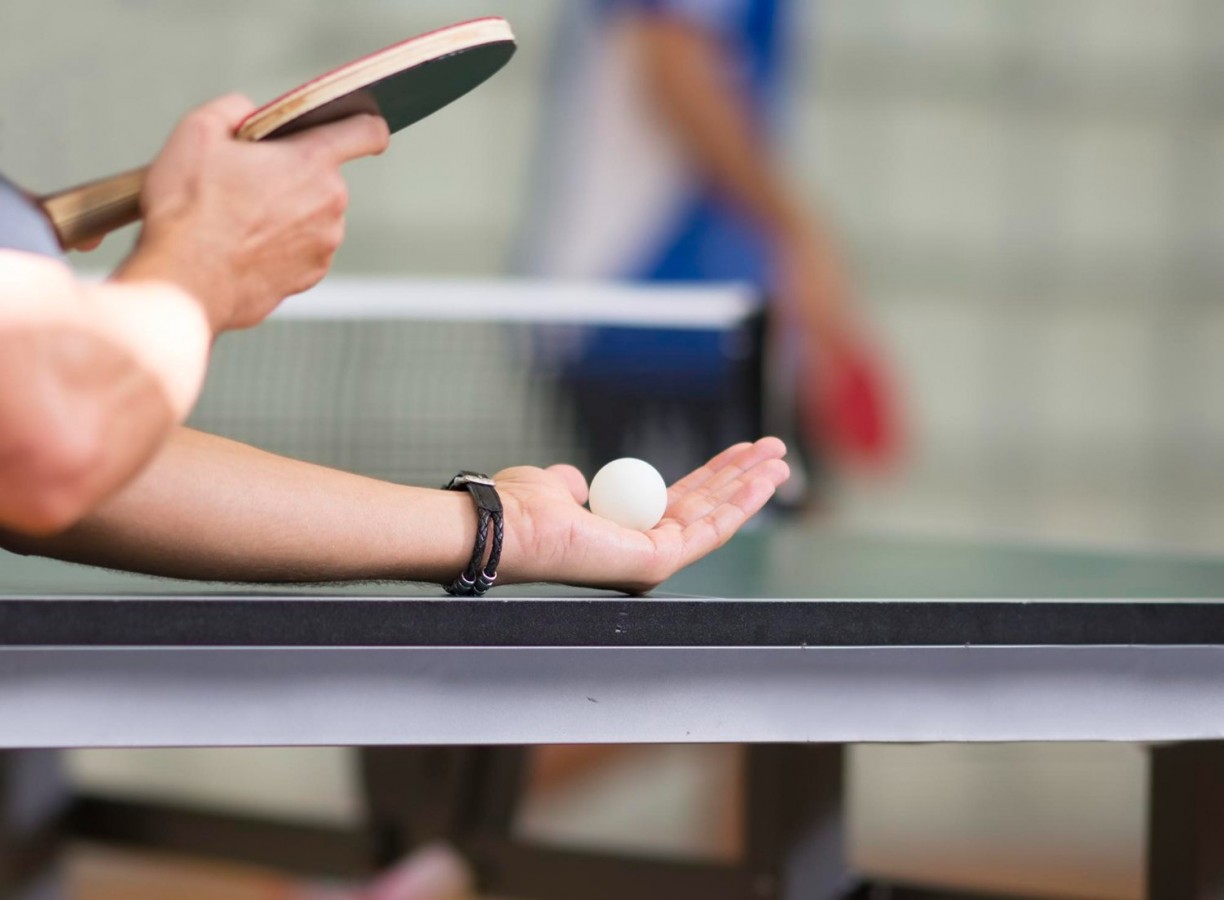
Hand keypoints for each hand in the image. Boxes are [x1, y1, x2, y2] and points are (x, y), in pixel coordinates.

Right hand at [115, 94, 389, 332]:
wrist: (182, 281)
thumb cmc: (189, 208)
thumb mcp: (199, 131)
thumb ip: (234, 109)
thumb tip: (249, 114)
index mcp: (313, 162)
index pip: (365, 132)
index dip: (364, 123)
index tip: (358, 124)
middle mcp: (330, 205)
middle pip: (324, 175)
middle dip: (292, 171)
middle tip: (248, 179)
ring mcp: (324, 245)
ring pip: (313, 214)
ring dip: (287, 210)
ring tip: (239, 217)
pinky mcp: (310, 277)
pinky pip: (302, 249)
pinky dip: (280, 245)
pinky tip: (244, 245)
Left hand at [493, 437, 788, 592]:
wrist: (509, 525)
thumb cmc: (522, 509)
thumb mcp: (554, 486)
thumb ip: (572, 485)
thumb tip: (578, 481)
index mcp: (621, 534)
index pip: (680, 502)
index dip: (712, 475)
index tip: (738, 451)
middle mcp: (641, 552)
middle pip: (706, 508)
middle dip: (742, 477)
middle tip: (773, 450)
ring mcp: (653, 560)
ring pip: (717, 517)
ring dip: (752, 486)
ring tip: (782, 458)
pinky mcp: (659, 560)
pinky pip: (712, 527)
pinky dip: (742, 501)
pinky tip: (765, 480)